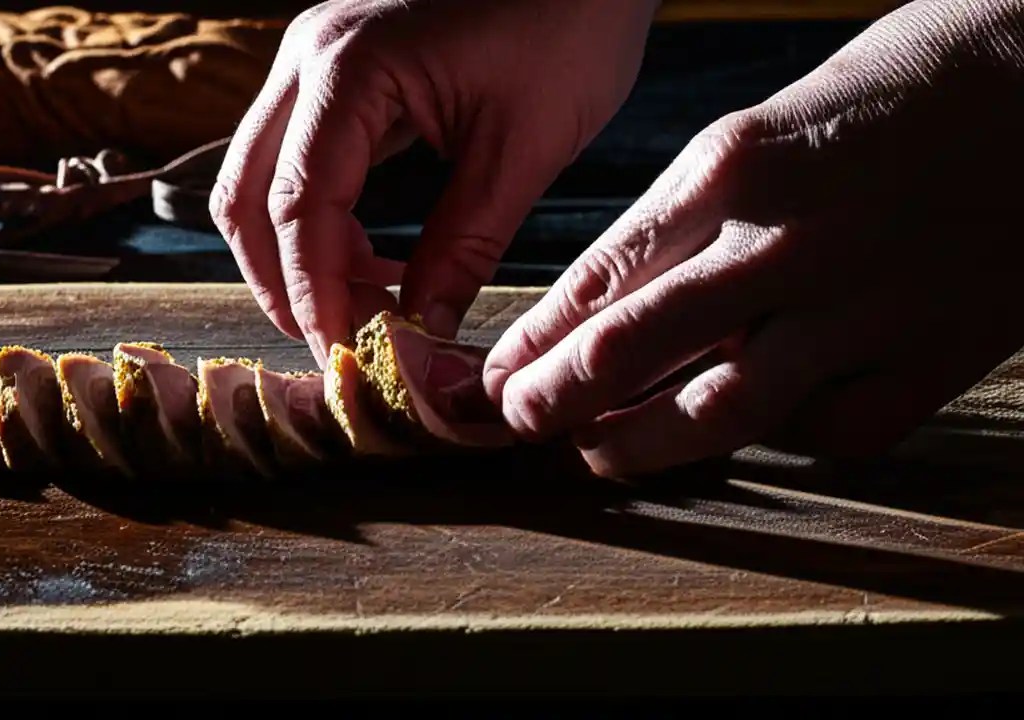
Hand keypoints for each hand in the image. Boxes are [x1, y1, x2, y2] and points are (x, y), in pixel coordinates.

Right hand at [209, 0, 658, 365]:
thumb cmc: (569, 24)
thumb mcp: (523, 148)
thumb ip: (464, 246)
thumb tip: (421, 331)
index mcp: (350, 68)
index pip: (298, 205)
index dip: (314, 293)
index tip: (344, 356)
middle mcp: (308, 57)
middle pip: (246, 195)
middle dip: (282, 282)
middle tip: (339, 345)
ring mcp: (312, 61)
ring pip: (257, 180)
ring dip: (294, 255)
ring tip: (365, 307)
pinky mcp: (333, 75)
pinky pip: (293, 162)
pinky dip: (318, 223)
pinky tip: (373, 260)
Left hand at [485, 0, 1023, 476]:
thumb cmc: (905, 89)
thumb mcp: (774, 123)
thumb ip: (697, 215)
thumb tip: (619, 298)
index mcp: (734, 165)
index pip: (600, 277)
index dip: (536, 339)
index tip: (501, 372)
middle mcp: (786, 242)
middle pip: (633, 349)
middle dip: (555, 398)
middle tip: (518, 420)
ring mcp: (863, 305)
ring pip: (721, 410)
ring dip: (643, 443)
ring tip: (599, 453)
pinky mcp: (938, 352)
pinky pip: (834, 429)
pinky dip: (788, 435)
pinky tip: (761, 425)